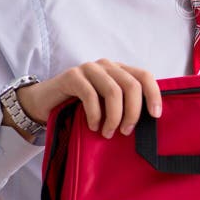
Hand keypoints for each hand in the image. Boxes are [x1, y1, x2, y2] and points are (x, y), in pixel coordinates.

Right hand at [11, 60, 161, 138]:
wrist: (44, 102)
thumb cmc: (80, 106)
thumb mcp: (106, 104)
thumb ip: (123, 105)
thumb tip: (147, 123)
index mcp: (120, 70)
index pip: (145, 76)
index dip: (154, 94)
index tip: (156, 116)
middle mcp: (107, 65)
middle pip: (131, 85)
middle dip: (133, 112)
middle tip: (126, 131)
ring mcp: (90, 68)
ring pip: (113, 91)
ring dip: (114, 117)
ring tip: (109, 133)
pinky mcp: (72, 76)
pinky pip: (90, 95)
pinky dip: (95, 115)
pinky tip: (93, 126)